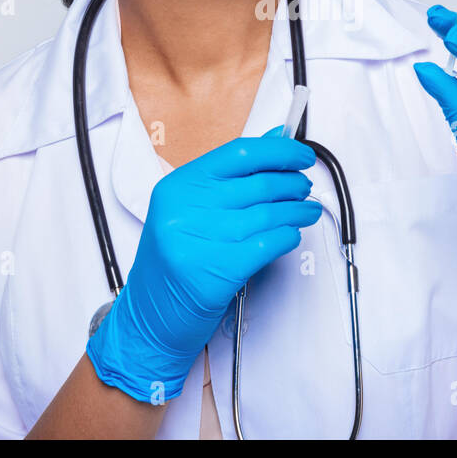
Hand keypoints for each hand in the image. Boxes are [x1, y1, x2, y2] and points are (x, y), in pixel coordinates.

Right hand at [86, 127, 322, 402]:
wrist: (149, 317)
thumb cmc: (173, 263)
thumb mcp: (189, 211)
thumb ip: (230, 177)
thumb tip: (274, 139)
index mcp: (177, 186)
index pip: (239, 153)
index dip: (279, 151)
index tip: (300, 155)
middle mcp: (185, 209)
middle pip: (259, 184)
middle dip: (293, 184)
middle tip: (304, 188)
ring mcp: (199, 240)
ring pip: (268, 214)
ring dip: (297, 211)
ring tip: (307, 211)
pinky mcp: (217, 271)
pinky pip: (268, 244)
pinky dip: (288, 237)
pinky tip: (291, 235)